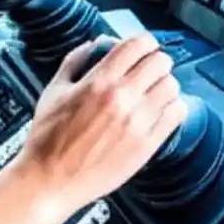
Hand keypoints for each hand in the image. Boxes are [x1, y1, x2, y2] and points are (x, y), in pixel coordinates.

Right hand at [15, 34, 186, 212]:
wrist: (49, 181)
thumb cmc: (47, 139)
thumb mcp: (54, 90)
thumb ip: (76, 60)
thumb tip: (98, 43)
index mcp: (98, 81)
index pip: (138, 44)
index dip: (144, 43)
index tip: (144, 49)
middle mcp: (121, 98)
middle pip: (160, 62)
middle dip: (156, 62)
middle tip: (150, 71)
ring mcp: (137, 121)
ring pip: (172, 86)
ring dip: (165, 85)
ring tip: (155, 92)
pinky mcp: (147, 144)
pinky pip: (176, 114)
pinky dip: (172, 108)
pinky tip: (160, 112)